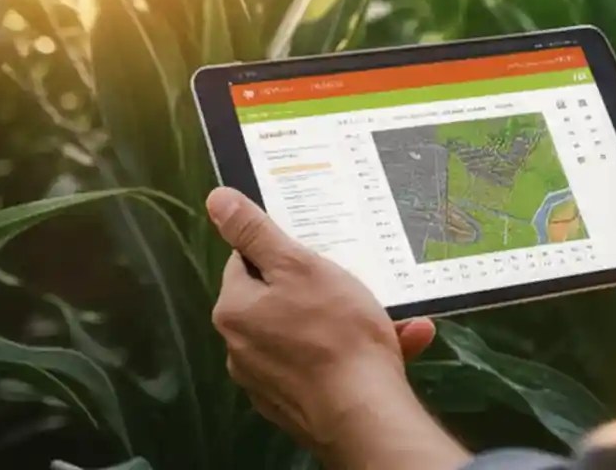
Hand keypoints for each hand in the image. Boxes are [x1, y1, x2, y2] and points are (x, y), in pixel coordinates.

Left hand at [207, 188, 468, 468]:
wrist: (364, 415)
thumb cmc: (334, 332)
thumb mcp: (299, 266)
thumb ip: (256, 232)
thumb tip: (217, 200)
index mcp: (234, 311)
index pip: (246, 262)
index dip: (281, 251)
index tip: (315, 250)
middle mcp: (241, 349)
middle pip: (277, 300)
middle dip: (319, 287)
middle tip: (354, 280)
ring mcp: (268, 382)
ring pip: (308, 334)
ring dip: (346, 321)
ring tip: (387, 314)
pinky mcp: (297, 405)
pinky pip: (324, 366)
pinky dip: (354, 353)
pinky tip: (398, 342)